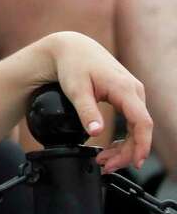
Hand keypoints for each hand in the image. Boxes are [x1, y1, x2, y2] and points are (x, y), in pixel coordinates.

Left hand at [43, 32, 150, 173]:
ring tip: (104, 160)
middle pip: (140, 129)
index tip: (135, 162)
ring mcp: (132, 93)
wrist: (72, 48)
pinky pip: (131, 121)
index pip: (142, 122)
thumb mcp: (75, 89)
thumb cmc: (73, 65)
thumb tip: (95, 132)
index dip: (141, 145)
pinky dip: (122, 137)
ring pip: (136, 127)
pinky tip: (110, 148)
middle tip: (106, 165)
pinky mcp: (127, 96)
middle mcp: (134, 91)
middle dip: (126, 152)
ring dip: (123, 147)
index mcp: (125, 89)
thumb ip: (86, 110)